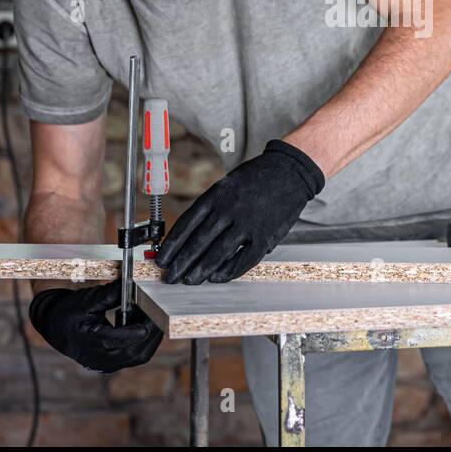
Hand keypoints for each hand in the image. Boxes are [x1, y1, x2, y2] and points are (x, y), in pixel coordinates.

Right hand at [28, 279, 161, 371]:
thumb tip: (128, 284)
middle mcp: (101, 358)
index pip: (120, 341)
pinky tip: (143, 322)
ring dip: (150, 336)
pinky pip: (135, 355)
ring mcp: (108, 363)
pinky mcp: (114, 362)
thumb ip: (108, 294)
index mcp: (91, 343)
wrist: (55, 327)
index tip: (148, 319)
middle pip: (135, 352)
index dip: (137, 330)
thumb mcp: (85, 300)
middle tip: (159, 312)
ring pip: (139, 356)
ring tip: (151, 314)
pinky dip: (143, 340)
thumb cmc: (68, 313)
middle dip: (151, 332)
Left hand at [153, 139, 324, 284]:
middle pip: (198, 242)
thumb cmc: (255, 179)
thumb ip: (210, 208)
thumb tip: (188, 236)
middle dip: (181, 262)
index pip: (187, 224)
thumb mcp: (226, 184)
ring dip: (200, 269)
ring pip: (218, 253)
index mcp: (216, 195)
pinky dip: (229, 271)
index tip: (162, 258)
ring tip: (189, 280)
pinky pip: (244, 259)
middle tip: (170, 276)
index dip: (172, 245)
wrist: (288, 171)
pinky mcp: (265, 235)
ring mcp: (248, 223)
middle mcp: (229, 209)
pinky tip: (216, 277)